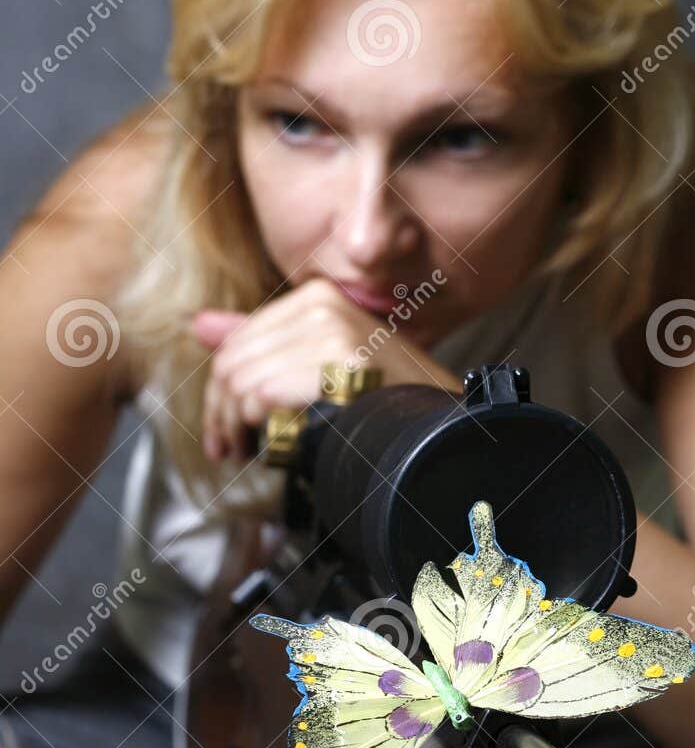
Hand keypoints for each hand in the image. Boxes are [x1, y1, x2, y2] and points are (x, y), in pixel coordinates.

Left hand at [189, 277, 458, 461]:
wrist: (443, 421)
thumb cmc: (386, 397)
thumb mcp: (321, 358)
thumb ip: (261, 341)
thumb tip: (198, 325)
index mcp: (316, 296)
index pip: (236, 342)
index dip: (218, 392)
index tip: (222, 431)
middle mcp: (323, 305)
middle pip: (231, 362)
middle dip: (220, 414)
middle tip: (229, 448)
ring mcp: (333, 332)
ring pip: (241, 382)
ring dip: (236, 427)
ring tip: (249, 451)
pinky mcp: (341, 363)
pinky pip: (264, 396)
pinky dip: (261, 426)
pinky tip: (276, 443)